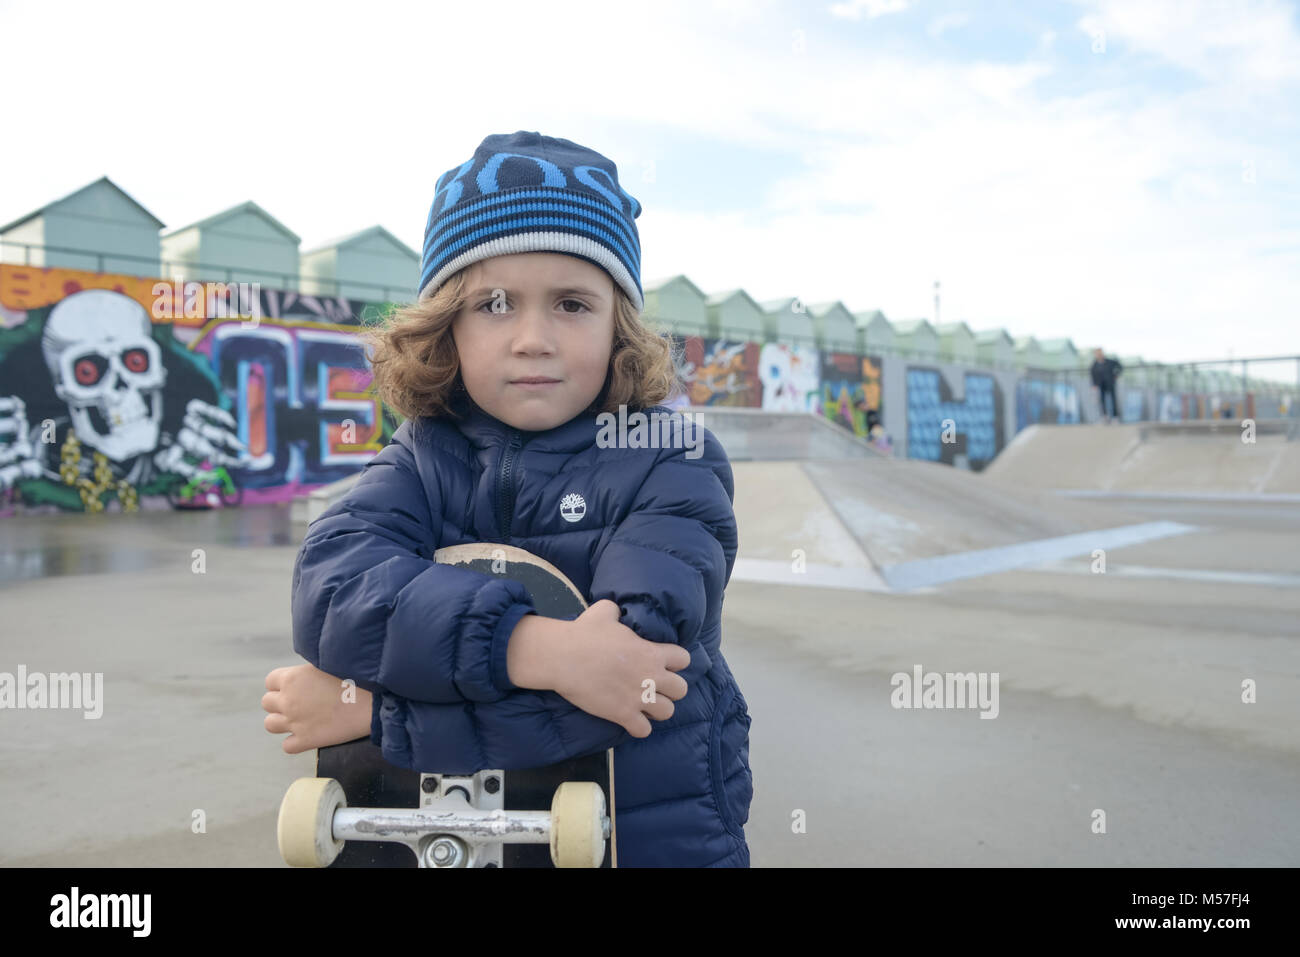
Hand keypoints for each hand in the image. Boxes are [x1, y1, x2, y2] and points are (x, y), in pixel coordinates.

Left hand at [262, 663, 372, 753]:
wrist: (373, 702)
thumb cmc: (356, 677)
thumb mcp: (328, 662)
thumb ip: (310, 669)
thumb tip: (305, 673)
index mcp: (292, 678)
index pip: (270, 681)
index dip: (282, 683)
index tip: (296, 685)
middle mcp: (288, 700)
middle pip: (267, 703)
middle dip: (280, 702)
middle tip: (299, 701)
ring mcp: (295, 722)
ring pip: (270, 724)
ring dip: (282, 721)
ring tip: (299, 718)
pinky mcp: (306, 740)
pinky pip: (287, 746)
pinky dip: (295, 741)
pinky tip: (309, 733)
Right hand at [513, 600, 690, 737]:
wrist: (562, 657)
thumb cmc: (583, 633)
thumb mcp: (604, 611)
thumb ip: (618, 611)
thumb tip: (617, 612)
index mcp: (651, 652)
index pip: (684, 660)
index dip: (675, 662)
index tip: (661, 663)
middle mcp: (650, 676)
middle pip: (681, 690)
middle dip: (671, 689)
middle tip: (654, 687)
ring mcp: (638, 697)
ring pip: (668, 712)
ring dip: (657, 709)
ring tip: (644, 705)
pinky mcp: (622, 714)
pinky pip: (644, 731)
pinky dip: (639, 728)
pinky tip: (629, 719)